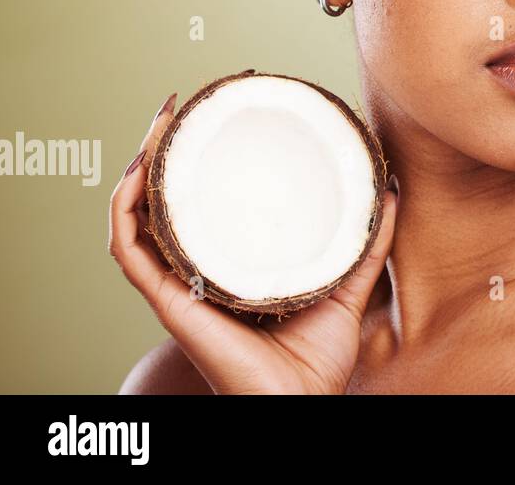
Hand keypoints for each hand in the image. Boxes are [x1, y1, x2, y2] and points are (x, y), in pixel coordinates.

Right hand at [108, 92, 397, 394]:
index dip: (202, 165)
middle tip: (178, 108)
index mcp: (232, 267)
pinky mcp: (169, 301)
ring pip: (140, 218)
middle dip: (164, 154)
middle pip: (166, 204)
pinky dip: (125, 211)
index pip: (206, 209)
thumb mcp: (348, 286)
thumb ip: (368, 242)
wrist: (300, 406)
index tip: (218, 116)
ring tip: (157, 127)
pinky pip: (130, 251)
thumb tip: (388, 189)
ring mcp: (179, 285)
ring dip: (139, 169)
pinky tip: (137, 177)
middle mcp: (199, 272)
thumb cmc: (315, 362)